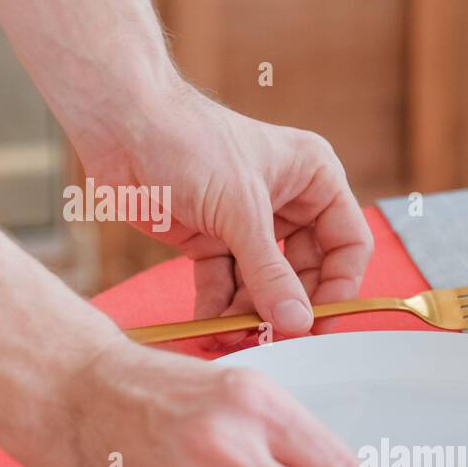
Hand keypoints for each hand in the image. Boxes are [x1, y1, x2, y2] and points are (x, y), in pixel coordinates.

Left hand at [79, 83, 373, 341]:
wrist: (121, 127)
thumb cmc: (187, 140)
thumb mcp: (239, 210)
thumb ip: (269, 272)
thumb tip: (298, 322)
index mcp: (313, 177)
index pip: (347, 244)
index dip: (337, 287)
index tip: (317, 323)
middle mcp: (286, 200)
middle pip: (305, 272)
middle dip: (286, 305)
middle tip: (273, 339)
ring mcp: (246, 222)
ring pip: (262, 283)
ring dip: (248, 314)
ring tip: (231, 336)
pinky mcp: (209, 238)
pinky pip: (224, 284)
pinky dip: (218, 307)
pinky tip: (210, 326)